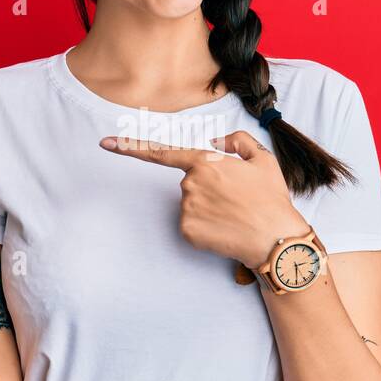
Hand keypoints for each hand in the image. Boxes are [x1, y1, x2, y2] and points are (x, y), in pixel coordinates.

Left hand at [99, 130, 308, 268]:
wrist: (275, 239)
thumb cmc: (270, 198)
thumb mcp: (262, 159)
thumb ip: (237, 141)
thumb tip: (215, 142)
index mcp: (205, 162)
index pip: (162, 153)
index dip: (131, 147)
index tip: (106, 143)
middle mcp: (190, 184)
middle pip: (189, 182)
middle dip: (209, 188)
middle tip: (237, 199)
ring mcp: (186, 209)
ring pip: (191, 204)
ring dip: (208, 208)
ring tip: (234, 214)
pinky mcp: (187, 231)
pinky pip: (191, 224)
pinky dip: (205, 227)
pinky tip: (225, 228)